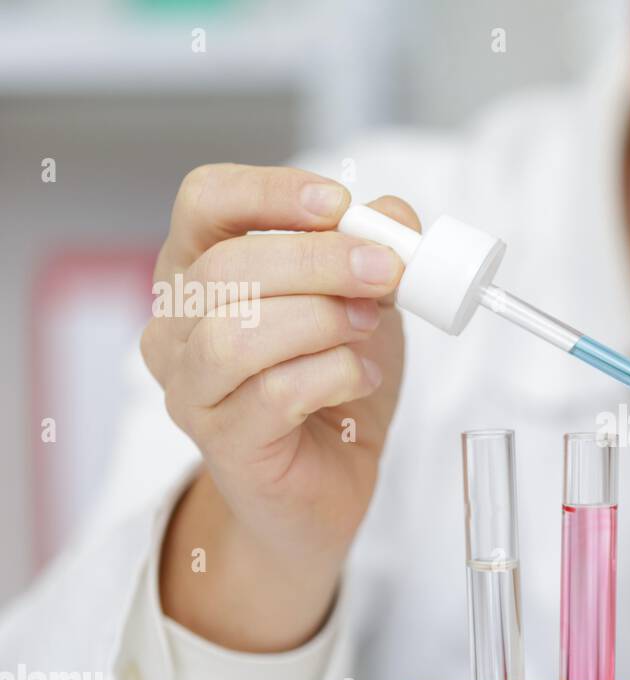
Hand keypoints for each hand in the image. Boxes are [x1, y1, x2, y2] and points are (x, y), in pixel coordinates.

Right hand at [142, 163, 415, 651]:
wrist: (328, 480)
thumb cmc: (333, 382)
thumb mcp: (365, 300)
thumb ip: (377, 250)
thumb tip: (394, 216)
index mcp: (200, 268)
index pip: (204, 201)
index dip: (269, 192)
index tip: (337, 203)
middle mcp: (178, 324)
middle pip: (228, 266)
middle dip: (321, 261)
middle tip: (387, 272)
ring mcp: (191, 387)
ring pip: (239, 333)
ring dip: (323, 320)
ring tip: (368, 329)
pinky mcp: (224, 443)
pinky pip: (276, 394)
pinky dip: (335, 375)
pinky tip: (362, 377)